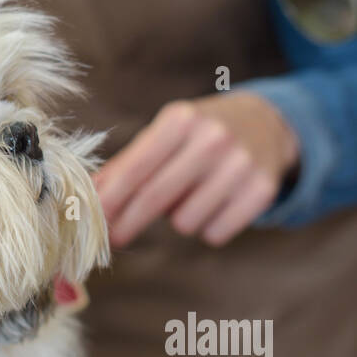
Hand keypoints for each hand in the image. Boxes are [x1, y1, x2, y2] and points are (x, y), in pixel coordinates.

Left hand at [94, 93, 300, 248]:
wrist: (266, 124)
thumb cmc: (199, 133)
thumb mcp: (165, 133)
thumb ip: (127, 164)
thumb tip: (89, 196)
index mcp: (181, 119)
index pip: (135, 169)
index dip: (110, 200)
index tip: (92, 221)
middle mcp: (212, 139)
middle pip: (155, 198)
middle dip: (128, 223)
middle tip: (114, 238)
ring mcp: (240, 165)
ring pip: (185, 222)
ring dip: (179, 218)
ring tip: (190, 196)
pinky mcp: (262, 191)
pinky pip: (215, 233)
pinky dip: (208, 228)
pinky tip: (216, 204)